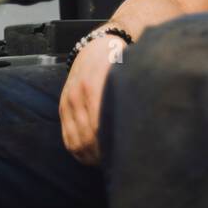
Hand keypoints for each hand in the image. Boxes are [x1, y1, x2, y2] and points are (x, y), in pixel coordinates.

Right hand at [59, 28, 127, 164]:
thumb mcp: (127, 71)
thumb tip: (145, 122)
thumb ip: (130, 95)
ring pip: (76, 142)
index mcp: (95, 86)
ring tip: (107, 161)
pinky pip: (67, 138)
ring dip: (92, 157)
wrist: (96, 46)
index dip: (112, 145)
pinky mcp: (63, 106)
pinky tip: (92, 156)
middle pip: (88, 138)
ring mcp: (68, 101)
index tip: (126, 153)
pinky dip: (79, 152)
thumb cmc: (119, 61)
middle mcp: (78, 94)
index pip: (99, 127)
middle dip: (103, 155)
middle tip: (120, 162)